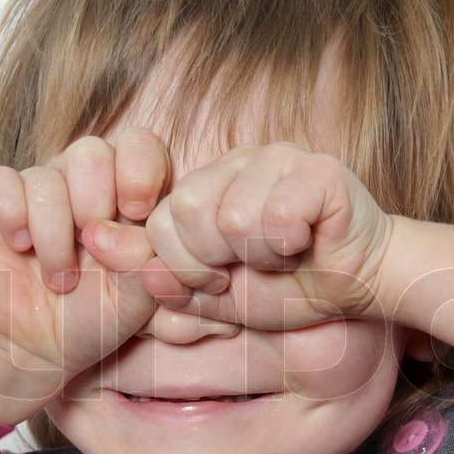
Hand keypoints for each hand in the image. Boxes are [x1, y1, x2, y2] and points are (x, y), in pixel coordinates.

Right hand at [0, 128, 226, 398]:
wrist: (38, 349)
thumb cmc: (94, 317)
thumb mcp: (138, 296)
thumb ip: (149, 256)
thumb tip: (131, 225)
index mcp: (125, 192)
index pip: (139, 146)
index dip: (139, 172)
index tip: (136, 214)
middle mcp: (80, 182)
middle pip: (90, 152)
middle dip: (95, 204)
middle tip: (93, 250)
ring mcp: (35, 189)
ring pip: (45, 178)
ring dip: (55, 235)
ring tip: (60, 278)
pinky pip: (0, 184)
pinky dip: (13, 218)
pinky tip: (22, 248)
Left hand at [136, 141, 396, 329]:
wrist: (360, 290)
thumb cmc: (286, 288)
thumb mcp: (210, 294)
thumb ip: (156, 274)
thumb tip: (94, 241)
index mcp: (207, 184)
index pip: (159, 220)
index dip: (181, 266)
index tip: (216, 282)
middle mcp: (238, 161)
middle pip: (186, 211)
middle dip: (212, 262)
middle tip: (246, 271)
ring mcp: (279, 159)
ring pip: (231, 216)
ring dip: (256, 258)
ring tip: (279, 257)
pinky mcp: (319, 171)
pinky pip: (276, 215)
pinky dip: (288, 248)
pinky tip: (304, 245)